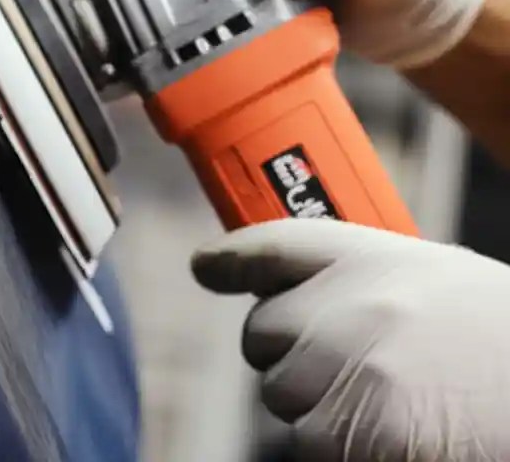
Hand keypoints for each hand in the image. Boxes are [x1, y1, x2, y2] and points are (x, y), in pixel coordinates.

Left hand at [194, 219, 509, 460]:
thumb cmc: (500, 343)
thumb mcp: (436, 284)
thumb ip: (364, 283)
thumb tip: (293, 302)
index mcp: (370, 259)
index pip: (271, 246)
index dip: (231, 259)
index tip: (207, 267)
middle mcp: (344, 307)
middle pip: (261, 338)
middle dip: (294, 355)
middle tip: (368, 369)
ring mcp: (342, 372)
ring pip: (283, 400)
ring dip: (321, 411)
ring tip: (401, 405)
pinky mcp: (348, 436)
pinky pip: (309, 447)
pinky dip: (343, 450)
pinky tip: (401, 435)